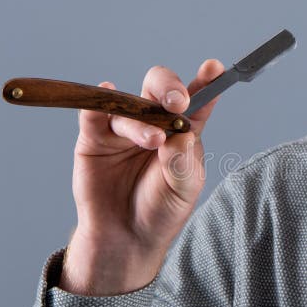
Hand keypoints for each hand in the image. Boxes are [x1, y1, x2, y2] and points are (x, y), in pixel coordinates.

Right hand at [59, 60, 223, 295]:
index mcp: (184, 130)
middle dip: (169, 87)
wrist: (126, 237)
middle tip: (177, 102)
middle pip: (160, 88)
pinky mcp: (95, 138)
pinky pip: (93, 113)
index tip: (213, 68)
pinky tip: (105, 93)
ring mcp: (124, 128)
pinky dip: (98, 102)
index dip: (206, 81)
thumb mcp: (183, 190)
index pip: (198, 100)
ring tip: (154, 141)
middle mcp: (155, 122)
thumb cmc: (161, 210)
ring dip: (142, 119)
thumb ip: (183, 161)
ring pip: (129, 105)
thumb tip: (180, 133)